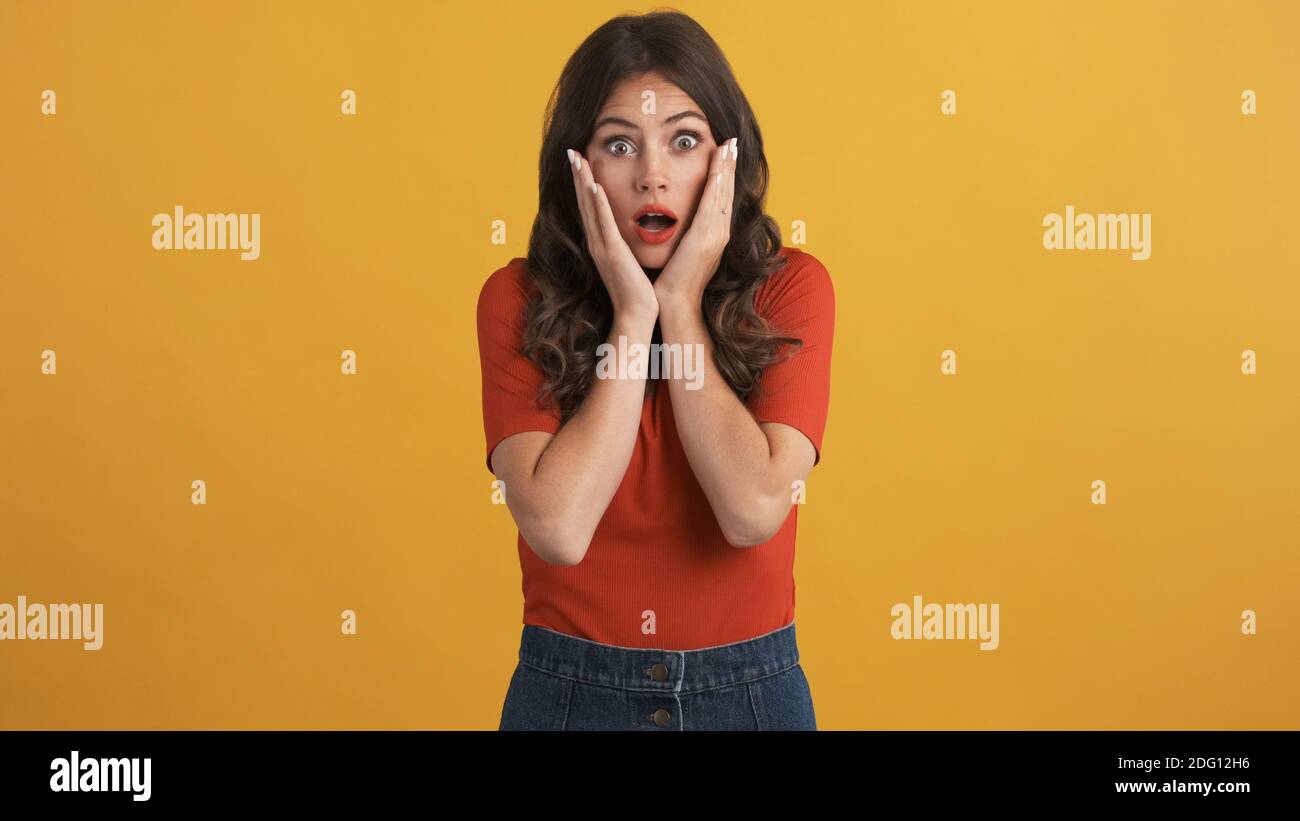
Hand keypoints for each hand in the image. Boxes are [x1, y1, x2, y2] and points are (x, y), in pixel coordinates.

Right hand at [568, 148, 658, 322]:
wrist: (637, 314)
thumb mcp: (628, 260)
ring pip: (590, 208)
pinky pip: (604, 225)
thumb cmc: (637, 291)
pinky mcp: (613, 254)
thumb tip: (632, 229)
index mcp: (602, 242)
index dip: (584, 183)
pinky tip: (595, 188)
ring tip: (578, 159)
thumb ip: (625, 244)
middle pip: (584, 202)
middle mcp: (597, 242)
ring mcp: (603, 247)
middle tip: (572, 151)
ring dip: (583, 182)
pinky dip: (598, 206)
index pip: (591, 207)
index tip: (581, 161)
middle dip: (578, 176)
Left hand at [653, 137, 736, 309]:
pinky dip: (716, 185)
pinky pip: (712, 206)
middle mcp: (720, 232)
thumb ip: (687, 233)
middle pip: (727, 191)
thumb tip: (679, 219)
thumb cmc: (674, 279)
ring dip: (726, 168)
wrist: (674, 303)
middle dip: (730, 164)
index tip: (725, 152)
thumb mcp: (684, 250)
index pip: (721, 197)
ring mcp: (715, 235)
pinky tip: (717, 167)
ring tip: (729, 145)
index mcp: (714, 234)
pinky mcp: (705, 239)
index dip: (725, 174)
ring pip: (722, 194)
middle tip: (733, 140)